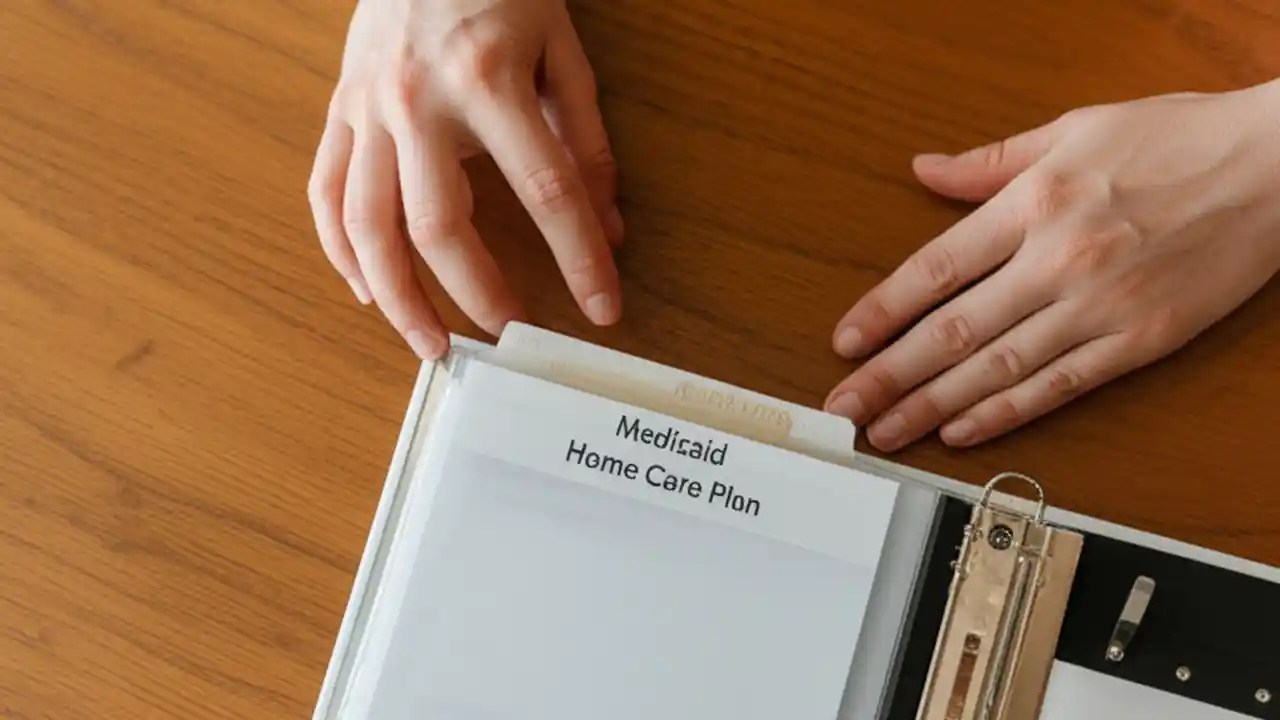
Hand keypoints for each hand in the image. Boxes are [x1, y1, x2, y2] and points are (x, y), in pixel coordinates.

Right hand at [309, 0, 622, 358]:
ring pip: (367, 226)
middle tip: (510, 334)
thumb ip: (587, 142)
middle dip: (478, 292)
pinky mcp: (338, 112)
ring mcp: (367, 110)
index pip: (546, 192)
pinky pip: (326, 194)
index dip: (579, 258)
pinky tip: (369, 292)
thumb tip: (609, 226)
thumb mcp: (561, 51)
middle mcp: (418, 102)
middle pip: (440, 225)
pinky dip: (342, 252)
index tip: (603, 306)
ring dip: (399, 297)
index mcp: (489, 82)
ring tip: (431, 345)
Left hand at [826, 80, 1279, 450]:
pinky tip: (964, 433)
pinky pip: (1060, 387)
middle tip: (844, 406)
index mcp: (1035, 203)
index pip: (935, 268)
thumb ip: (990, 162)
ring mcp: (1100, 307)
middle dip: (890, 375)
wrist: (1279, 165)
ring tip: (887, 430)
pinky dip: (1007, 414)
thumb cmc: (1178, 138)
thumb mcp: (1073, 129)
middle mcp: (1059, 259)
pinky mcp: (1140, 341)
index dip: (882, 311)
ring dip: (933, 406)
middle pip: (953, 329)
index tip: (845, 342)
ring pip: (998, 368)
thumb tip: (922, 171)